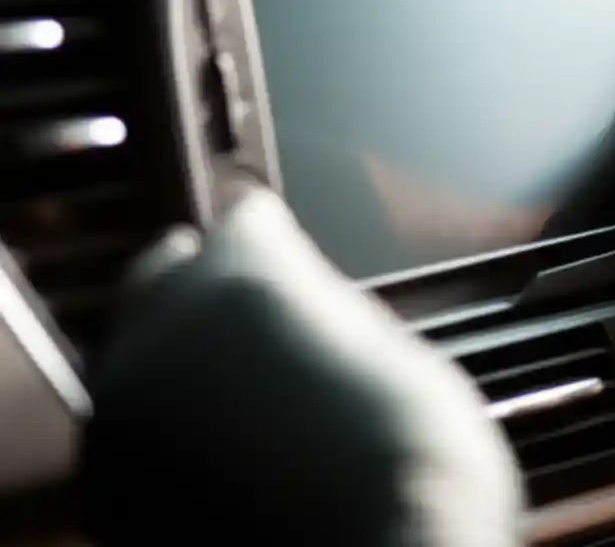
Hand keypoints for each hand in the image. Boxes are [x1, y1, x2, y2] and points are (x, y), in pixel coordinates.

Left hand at [82, 185, 522, 544]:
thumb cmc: (413, 452)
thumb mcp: (392, 345)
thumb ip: (324, 310)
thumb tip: (303, 307)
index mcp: (246, 271)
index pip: (246, 220)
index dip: (274, 234)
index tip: (285, 244)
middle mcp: (169, 322)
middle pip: (166, 269)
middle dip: (205, 279)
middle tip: (249, 304)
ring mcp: (133, 402)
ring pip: (141, 349)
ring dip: (185, 353)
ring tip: (238, 379)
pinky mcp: (115, 480)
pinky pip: (135, 426)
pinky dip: (169, 423)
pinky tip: (218, 438)